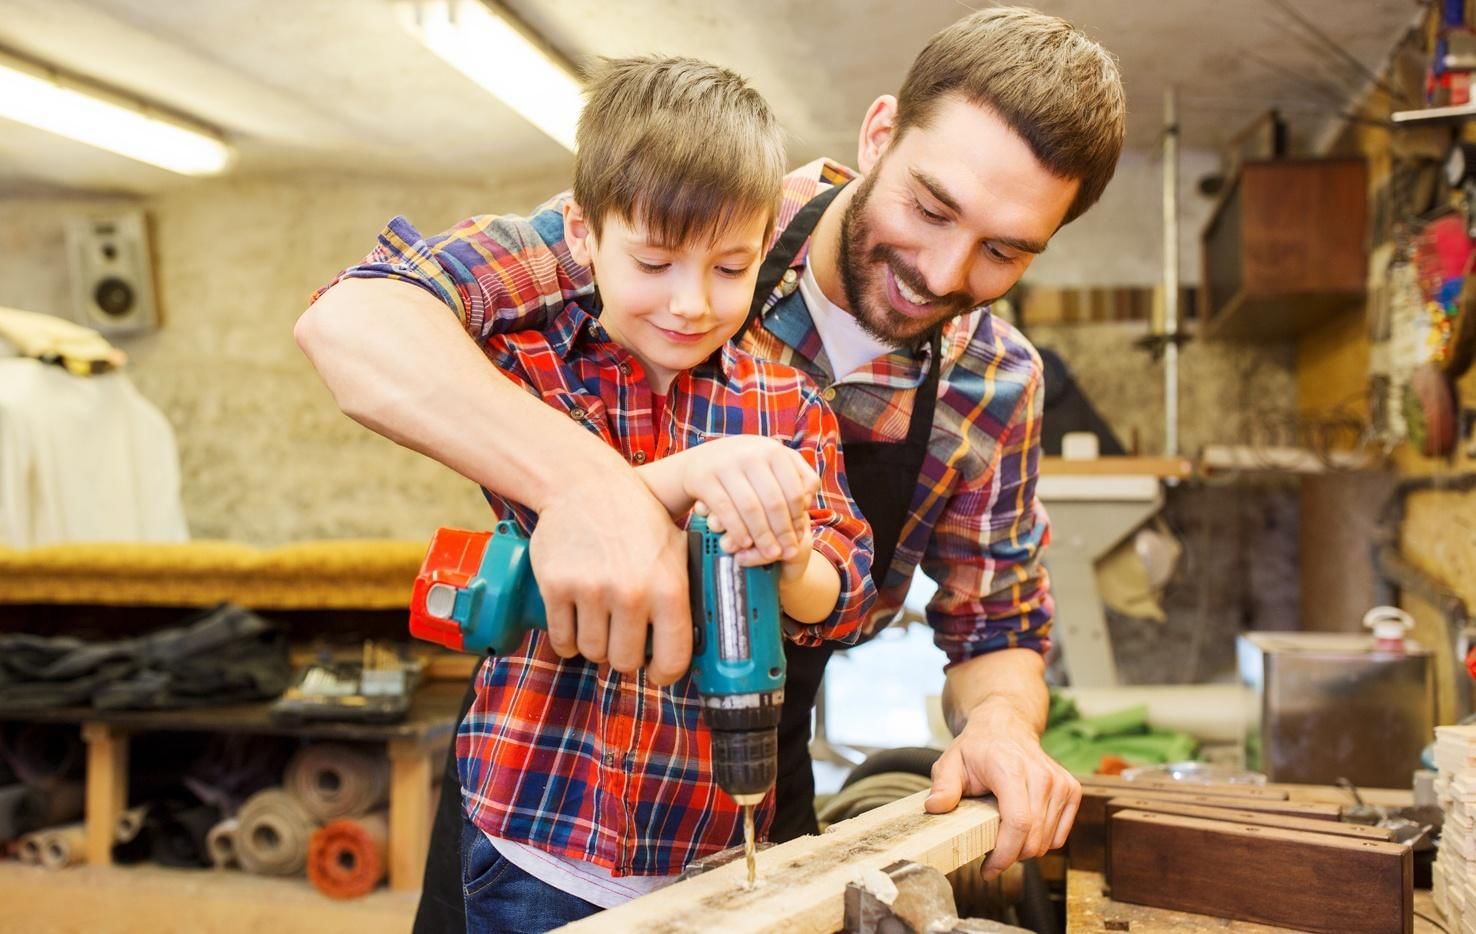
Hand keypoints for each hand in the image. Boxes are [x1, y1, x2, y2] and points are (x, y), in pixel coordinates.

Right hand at [528, 470, 691, 684]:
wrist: (584, 484)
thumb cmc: (635, 517)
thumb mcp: (676, 547)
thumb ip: (687, 589)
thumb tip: (701, 635)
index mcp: (668, 587)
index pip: (672, 658)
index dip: (664, 674)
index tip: (656, 672)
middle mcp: (631, 592)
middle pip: (625, 661)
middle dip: (624, 656)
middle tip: (622, 638)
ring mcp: (590, 590)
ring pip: (592, 652)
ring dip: (595, 645)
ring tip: (599, 623)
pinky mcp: (555, 586)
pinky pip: (561, 639)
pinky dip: (567, 640)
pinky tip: (575, 624)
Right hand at [678, 436, 818, 565]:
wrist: (700, 460)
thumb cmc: (746, 466)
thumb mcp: (772, 462)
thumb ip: (798, 476)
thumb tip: (808, 501)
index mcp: (773, 450)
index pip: (794, 491)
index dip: (798, 518)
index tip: (799, 537)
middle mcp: (750, 454)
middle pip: (773, 502)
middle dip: (782, 532)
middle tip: (787, 552)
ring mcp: (726, 465)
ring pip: (750, 508)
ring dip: (762, 536)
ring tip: (769, 554)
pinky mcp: (704, 478)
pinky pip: (725, 510)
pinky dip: (737, 530)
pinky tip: (744, 544)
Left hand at [924, 703, 1079, 879]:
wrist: (1005, 727)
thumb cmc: (977, 748)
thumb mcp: (950, 762)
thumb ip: (943, 786)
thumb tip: (934, 807)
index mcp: (1010, 768)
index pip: (1019, 822)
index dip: (1005, 854)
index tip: (988, 870)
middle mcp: (1041, 775)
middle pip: (1034, 837)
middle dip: (1011, 857)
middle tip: (990, 856)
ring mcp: (1060, 782)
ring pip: (1048, 841)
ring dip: (1025, 850)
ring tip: (1003, 839)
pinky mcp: (1071, 790)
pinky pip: (1060, 835)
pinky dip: (1042, 841)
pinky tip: (1022, 830)